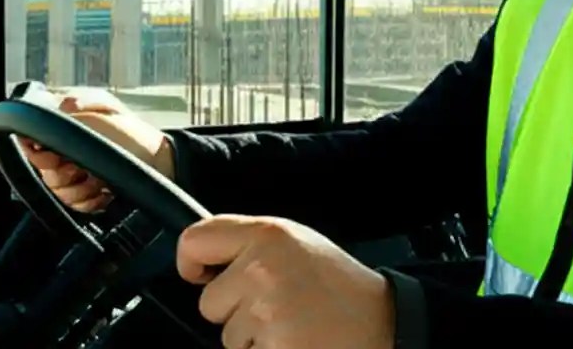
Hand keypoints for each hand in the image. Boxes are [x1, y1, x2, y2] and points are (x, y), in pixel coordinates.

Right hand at [17, 88, 175, 212]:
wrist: (160, 165)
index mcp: (67, 125)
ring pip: (58, 191)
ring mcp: (77, 171)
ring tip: (100, 179)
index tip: (56, 156)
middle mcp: (68, 148)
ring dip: (81, 188)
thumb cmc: (133, 134)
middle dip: (66, 173)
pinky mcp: (87, 192)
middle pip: (44, 172)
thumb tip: (43, 109)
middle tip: (86, 168)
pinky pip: (74, 204)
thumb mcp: (99, 112)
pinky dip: (91, 200)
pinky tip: (105, 191)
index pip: (31, 142)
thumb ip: (67, 111)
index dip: (41, 153)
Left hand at [178, 215, 394, 348]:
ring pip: (228, 336)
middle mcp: (261, 269)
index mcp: (267, 235)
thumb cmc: (337, 284)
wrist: (381, 321)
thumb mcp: (295, 242)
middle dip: (234, 311)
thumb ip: (249, 243)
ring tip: (292, 323)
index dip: (191, 263)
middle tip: (276, 305)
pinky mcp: (274, 347)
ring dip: (253, 337)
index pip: (194, 241)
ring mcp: (266, 311)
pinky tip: (295, 340)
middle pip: (209, 302)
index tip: (202, 276)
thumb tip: (200, 261)